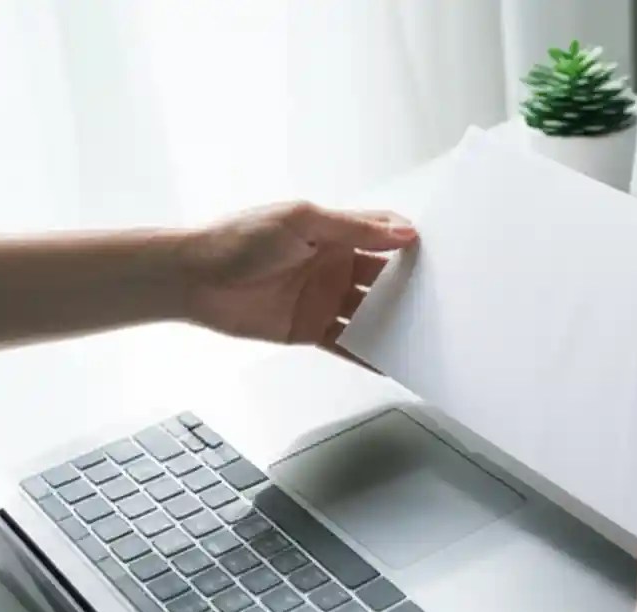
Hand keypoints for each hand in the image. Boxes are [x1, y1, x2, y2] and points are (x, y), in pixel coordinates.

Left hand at [177, 201, 416, 348]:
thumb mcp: (301, 222)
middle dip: (410, 288)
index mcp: (335, 233)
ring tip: (424, 335)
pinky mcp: (310, 329)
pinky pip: (347, 344)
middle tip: (442, 300)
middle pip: (384, 279)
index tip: (439, 257)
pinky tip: (391, 363)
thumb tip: (404, 232)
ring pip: (370, 313)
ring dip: (394, 323)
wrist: (194, 279)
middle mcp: (334, 265)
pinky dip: (369, 355)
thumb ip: (353, 229)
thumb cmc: (239, 239)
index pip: (384, 235)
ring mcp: (324, 299)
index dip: (410, 244)